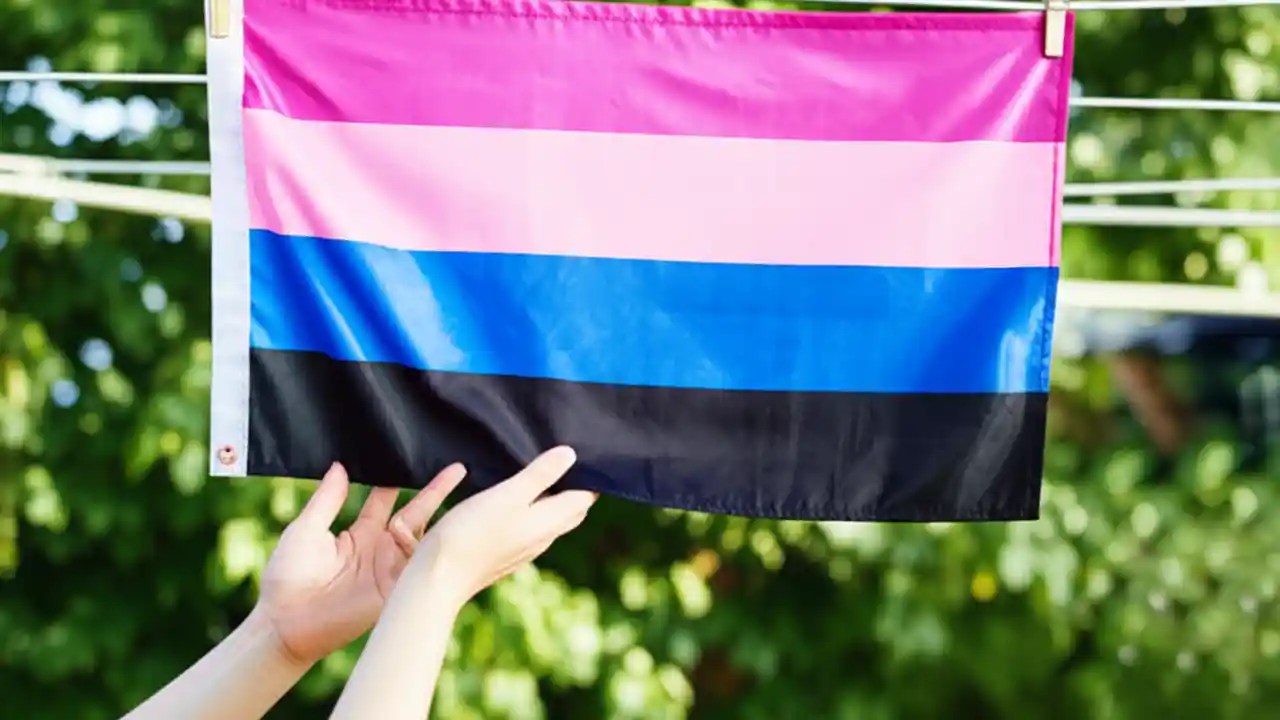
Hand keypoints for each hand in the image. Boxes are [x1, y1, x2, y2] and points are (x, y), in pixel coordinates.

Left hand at [256, 462, 467, 664]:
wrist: (287, 622)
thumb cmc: (288, 577)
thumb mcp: (306, 529)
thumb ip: (327, 499)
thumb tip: (340, 465)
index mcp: (359, 533)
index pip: (385, 498)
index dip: (395, 478)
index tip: (407, 455)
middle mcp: (381, 548)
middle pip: (415, 512)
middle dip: (437, 490)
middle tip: (458, 466)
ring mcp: (393, 567)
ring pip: (425, 533)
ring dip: (443, 511)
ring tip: (461, 484)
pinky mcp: (398, 586)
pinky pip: (424, 561)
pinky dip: (437, 544)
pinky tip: (453, 524)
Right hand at [406, 446, 596, 608]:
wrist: (438, 580)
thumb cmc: (472, 534)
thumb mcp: (507, 496)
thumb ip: (540, 475)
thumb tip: (571, 454)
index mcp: (548, 523)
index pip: (583, 499)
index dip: (590, 478)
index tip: (588, 456)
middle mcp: (541, 538)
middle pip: (571, 511)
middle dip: (577, 488)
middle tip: (571, 462)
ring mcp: (522, 549)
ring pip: (549, 520)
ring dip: (554, 499)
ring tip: (545, 473)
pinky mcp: (504, 554)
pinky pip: (528, 528)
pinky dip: (531, 510)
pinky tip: (513, 500)